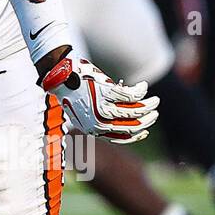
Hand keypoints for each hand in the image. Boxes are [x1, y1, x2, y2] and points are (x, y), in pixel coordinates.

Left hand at [40, 57, 158, 143]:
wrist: (60, 76)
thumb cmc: (71, 92)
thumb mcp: (83, 112)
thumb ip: (98, 120)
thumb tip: (118, 123)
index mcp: (94, 130)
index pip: (122, 138)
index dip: (137, 134)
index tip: (145, 129)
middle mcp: (99, 122)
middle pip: (133, 125)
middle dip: (147, 119)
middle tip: (154, 112)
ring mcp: (103, 107)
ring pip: (135, 110)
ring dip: (149, 105)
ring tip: (155, 100)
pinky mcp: (106, 93)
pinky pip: (131, 95)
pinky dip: (140, 91)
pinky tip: (143, 86)